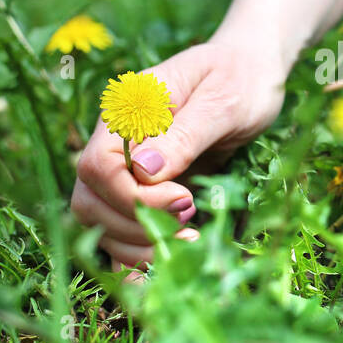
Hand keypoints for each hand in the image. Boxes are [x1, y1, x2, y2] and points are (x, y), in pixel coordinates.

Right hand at [70, 35, 287, 269]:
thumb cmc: (240, 78)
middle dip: (136, 226)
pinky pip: (122, 231)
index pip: (97, 167)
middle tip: (191, 226)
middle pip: (90, 201)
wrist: (252, 74)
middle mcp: (113, 142)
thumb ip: (183, 134)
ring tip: (190, 241)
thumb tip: (143, 171)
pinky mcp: (142, 191)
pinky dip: (137, 256)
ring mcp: (124, 169)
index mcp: (124, 111)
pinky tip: (166, 268)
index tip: (185, 200)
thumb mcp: (221, 100)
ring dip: (138, 246)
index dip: (133, 196)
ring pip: (100, 224)